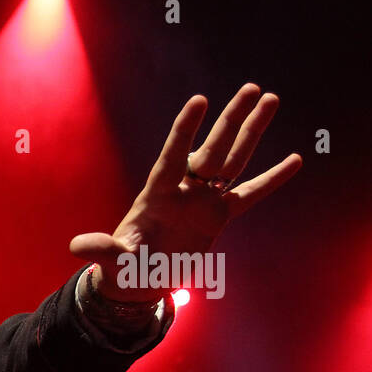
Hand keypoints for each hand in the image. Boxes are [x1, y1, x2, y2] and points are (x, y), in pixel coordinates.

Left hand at [70, 82, 302, 300]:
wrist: (137, 283)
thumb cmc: (121, 268)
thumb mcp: (112, 260)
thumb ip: (101, 249)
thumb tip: (77, 246)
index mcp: (156, 195)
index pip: (173, 156)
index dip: (185, 131)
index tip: (199, 100)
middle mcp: (182, 191)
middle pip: (212, 150)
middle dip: (231, 121)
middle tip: (253, 88)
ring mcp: (202, 201)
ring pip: (232, 161)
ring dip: (251, 133)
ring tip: (270, 100)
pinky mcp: (218, 217)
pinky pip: (249, 194)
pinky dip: (271, 179)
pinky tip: (295, 160)